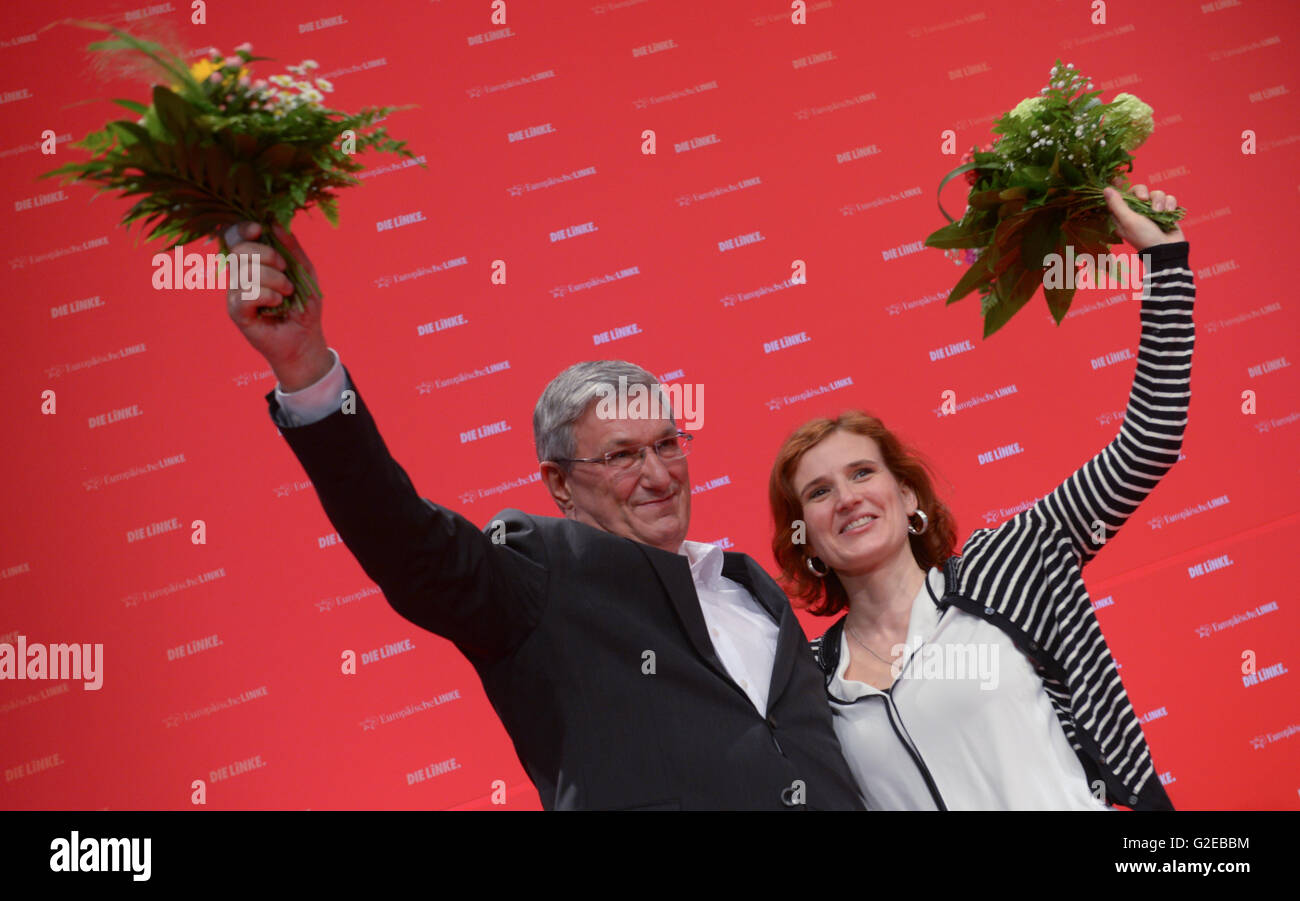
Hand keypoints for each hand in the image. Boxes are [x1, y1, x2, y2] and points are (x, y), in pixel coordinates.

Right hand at [221, 221, 331, 390]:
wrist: (305, 338)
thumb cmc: (303, 305)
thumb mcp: (304, 271)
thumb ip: (291, 247)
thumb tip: (275, 222)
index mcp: (253, 261)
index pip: (235, 236)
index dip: (243, 228)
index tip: (259, 228)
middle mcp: (240, 274)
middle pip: (239, 250)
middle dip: (266, 255)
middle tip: (284, 269)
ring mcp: (236, 292)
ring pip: (245, 272)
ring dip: (273, 279)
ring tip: (287, 292)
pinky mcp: (236, 311)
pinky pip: (244, 295)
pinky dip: (266, 295)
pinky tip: (277, 303)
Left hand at [1102, 177, 1185, 250]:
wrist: (1168, 249)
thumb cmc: (1144, 237)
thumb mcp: (1128, 221)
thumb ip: (1118, 204)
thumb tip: (1106, 189)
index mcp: (1122, 215)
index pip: (1118, 197)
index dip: (1117, 187)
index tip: (1118, 177)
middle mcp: (1136, 212)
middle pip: (1137, 190)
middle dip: (1142, 191)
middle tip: (1144, 199)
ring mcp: (1151, 211)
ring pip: (1155, 193)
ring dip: (1159, 201)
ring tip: (1159, 212)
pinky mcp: (1165, 211)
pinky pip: (1168, 198)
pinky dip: (1169, 204)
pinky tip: (1169, 212)